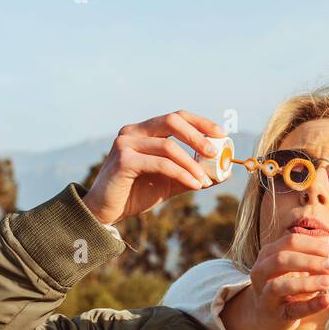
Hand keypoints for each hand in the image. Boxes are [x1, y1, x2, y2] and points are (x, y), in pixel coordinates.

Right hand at [82, 110, 224, 225]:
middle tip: (215, 153)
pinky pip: (161, 164)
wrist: (106, 212)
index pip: (176, 117)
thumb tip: (221, 173)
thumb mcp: (169, 182)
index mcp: (143, 131)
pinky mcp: (123, 160)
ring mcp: (126, 143)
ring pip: (169, 146)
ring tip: (205, 180)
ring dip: (192, 164)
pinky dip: (182, 174)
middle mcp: (133, 131)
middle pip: (172, 121)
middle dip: (198, 136)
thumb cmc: (136, 194)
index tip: (222, 134)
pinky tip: (194, 185)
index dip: (200, 122)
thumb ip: (190, 173)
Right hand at [222, 232, 328, 329]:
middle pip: (282, 259)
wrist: (266, 315)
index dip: (314, 245)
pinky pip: (292, 310)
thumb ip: (313, 252)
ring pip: (280, 285)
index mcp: (268, 254)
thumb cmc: (285, 284)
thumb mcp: (296, 265)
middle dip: (311, 261)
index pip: (291, 242)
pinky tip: (326, 300)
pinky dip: (311, 305)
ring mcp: (265, 294)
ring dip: (308, 282)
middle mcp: (261, 272)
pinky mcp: (274, 315)